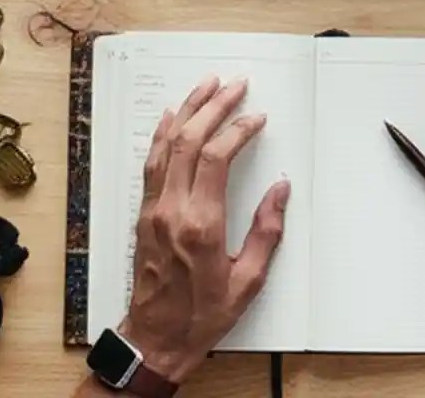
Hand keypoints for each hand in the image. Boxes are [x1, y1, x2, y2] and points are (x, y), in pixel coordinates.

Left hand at [122, 76, 289, 383]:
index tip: (257, 118)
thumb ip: (267, 231)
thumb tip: (280, 190)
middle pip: (188, 141)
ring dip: (187, 111)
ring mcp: (153, 210)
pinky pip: (151, 163)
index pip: (215, 158)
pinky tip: (170, 118)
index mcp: (201, 224)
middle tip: (234, 86)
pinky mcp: (144, 215)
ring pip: (165, 146)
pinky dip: (161, 135)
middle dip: (213, 107)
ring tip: (205, 86)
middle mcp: (171, 210)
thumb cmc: (203, 315)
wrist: (156, 338)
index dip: (237, 130)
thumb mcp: (248, 280)